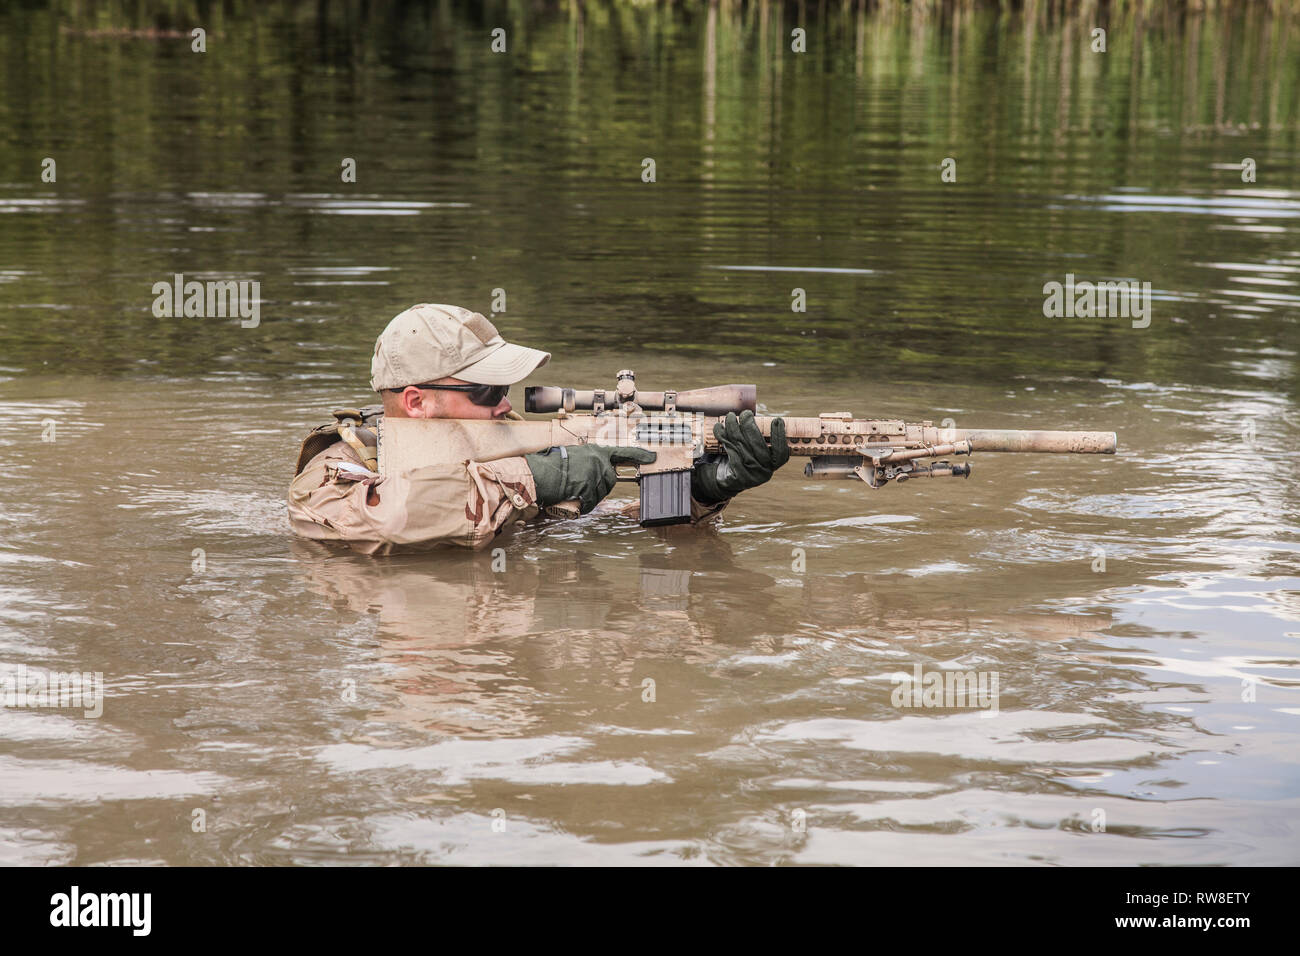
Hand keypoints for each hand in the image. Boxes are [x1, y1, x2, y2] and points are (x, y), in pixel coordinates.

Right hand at [525, 444, 657, 513]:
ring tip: (575, 491)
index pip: (623, 452)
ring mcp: (594, 474)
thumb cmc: (553, 465)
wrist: (539, 474)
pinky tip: (576, 501)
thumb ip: (590, 460)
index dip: (639, 455)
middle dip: (601, 486)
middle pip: (611, 480)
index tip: (652, 456)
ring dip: (591, 496)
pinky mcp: (588, 487)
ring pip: (602, 493)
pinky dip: (585, 505)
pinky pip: (592, 502)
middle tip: (583, 485)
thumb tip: (600, 470)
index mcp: (596, 451)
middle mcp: (598, 461)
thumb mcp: (575, 455)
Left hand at [692, 410, 789, 504]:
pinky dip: (723, 437)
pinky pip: (730, 452)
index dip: (780, 436)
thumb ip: (757, 436)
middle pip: (759, 447)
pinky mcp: (736, 477)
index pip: (781, 452)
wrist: (726, 480)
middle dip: (751, 427)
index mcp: (773, 464)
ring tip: (730, 416)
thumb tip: (753, 414)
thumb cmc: (743, 457)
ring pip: (742, 448)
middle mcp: (765, 472)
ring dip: (734, 428)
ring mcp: (751, 476)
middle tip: (745, 414)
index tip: (777, 419)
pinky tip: (719, 427)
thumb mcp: (753, 450)